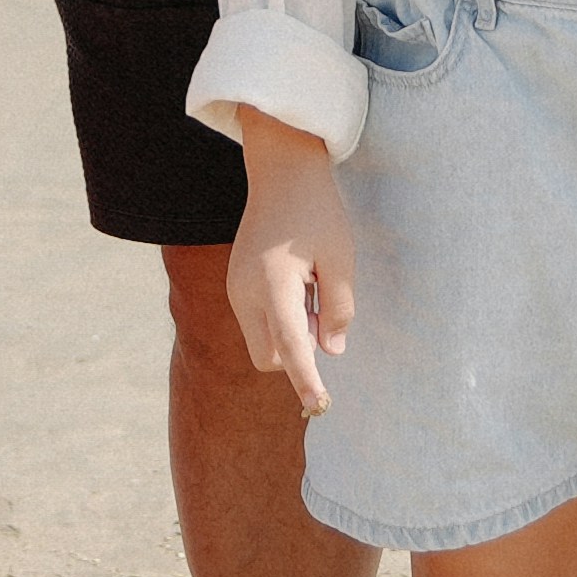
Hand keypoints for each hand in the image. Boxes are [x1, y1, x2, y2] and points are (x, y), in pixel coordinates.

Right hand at [226, 129, 353, 415]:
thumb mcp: (340, 258)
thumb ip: (338, 309)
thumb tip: (331, 351)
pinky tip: (299, 283)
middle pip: (268, 356)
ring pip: (261, 340)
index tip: (318, 405)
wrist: (281, 170)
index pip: (290, 348)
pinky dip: (280, 318)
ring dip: (289, 335)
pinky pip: (257, 320)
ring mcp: (236, 288)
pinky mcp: (236, 283)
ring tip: (312, 289)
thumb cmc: (317, 211)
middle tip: (323, 315)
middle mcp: (245, 292)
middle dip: (295, 355)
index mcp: (274, 285)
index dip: (306, 381)